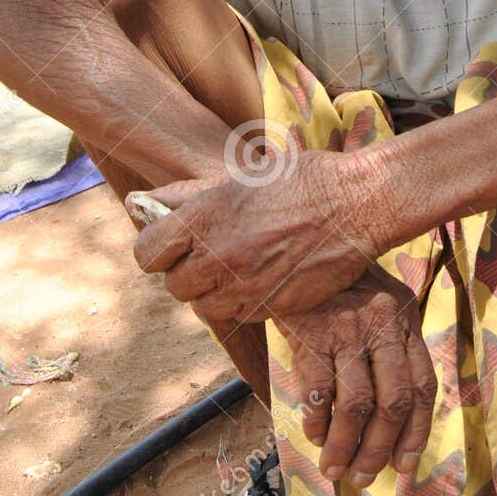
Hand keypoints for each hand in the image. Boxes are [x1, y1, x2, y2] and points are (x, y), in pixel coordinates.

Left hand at [130, 149, 381, 323]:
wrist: (355, 204)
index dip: (157, 251)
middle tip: (211, 257)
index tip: (172, 247)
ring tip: (238, 269)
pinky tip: (262, 279)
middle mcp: (218, 254)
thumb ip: (187, 197)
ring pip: (204, 307)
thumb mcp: (238, 179)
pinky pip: (238, 316)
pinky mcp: (270, 306)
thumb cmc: (301, 181)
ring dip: (214, 292)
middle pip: (175, 286)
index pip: (147, 253)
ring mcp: (244, 285)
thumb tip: (140, 201)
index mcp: (203, 216)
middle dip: (189, 274)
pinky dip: (242, 304)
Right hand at [277, 267, 437, 487]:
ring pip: (357, 406)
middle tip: (364, 478)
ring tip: (335, 468)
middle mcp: (384, 324)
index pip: (423, 387)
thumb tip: (390, 417)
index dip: (417, 433)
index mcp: (406, 319)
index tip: (405, 465)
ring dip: (346, 447)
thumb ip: (391, 346)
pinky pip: (318, 392)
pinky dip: (316, 421)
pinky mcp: (313, 333)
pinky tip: (313, 435)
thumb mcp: (378, 303)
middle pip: (394, 403)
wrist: (295, 247)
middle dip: (379, 450)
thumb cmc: (339, 283)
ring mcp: (348, 329)